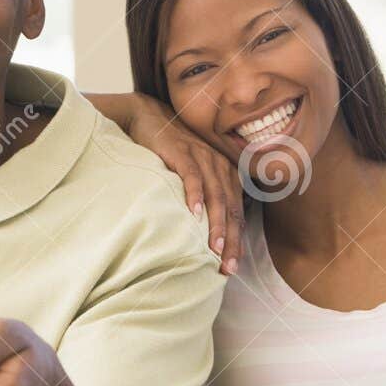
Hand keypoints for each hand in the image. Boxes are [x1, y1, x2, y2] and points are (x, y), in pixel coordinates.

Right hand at [121, 95, 244, 275]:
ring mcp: (202, 157)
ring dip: (216, 224)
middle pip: (230, 209)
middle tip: (227, 267)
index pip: (236, 213)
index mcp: (227, 173)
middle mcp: (220, 165)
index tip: (232, 268)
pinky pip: (192, 176)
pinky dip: (194, 195)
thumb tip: (209, 233)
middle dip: (230, 241)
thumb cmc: (171, 151)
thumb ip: (207, 195)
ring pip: (216, 195)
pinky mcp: (182, 151)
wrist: (148, 117)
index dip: (236, 242)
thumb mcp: (195, 173)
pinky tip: (194, 215)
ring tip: (214, 249)